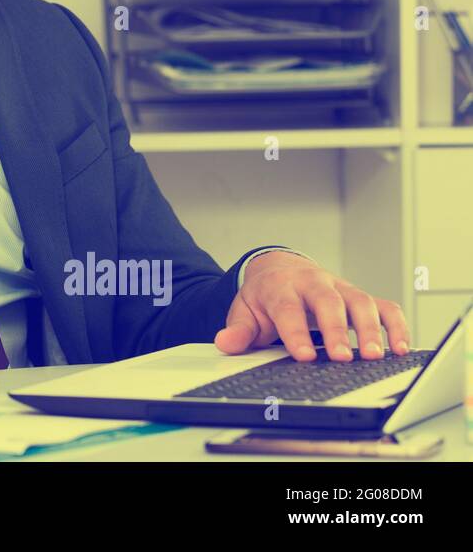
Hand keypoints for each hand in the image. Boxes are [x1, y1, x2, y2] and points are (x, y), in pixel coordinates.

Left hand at [215, 251, 410, 362]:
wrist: (279, 268)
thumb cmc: (265, 296)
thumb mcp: (245, 311)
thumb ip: (238, 329)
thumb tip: (225, 342)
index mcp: (281, 287)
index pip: (288, 309)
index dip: (296, 332)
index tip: (304, 356)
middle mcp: (313, 284)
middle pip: (327, 302)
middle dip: (336, 329)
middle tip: (342, 357)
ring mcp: (340, 288)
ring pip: (360, 302)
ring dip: (370, 329)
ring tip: (374, 356)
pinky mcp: (360, 296)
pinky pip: (384, 306)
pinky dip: (396, 325)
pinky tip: (400, 348)